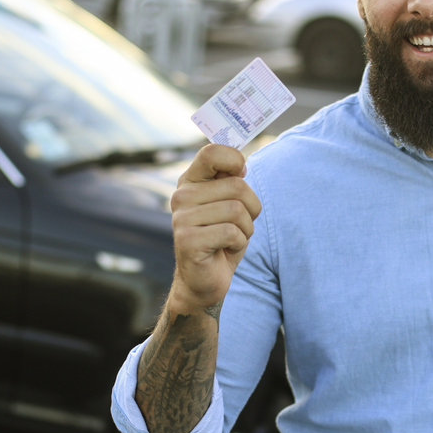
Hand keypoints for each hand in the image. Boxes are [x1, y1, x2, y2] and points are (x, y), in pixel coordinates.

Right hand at [168, 144, 261, 311]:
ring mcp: (181, 218)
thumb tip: (241, 164)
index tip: (240, 175)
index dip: (234, 160)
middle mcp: (181, 196)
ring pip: (237, 210)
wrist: (204, 280)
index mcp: (191, 181)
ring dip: (245, 229)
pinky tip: (225, 250)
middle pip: (237, 185)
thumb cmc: (222, 239)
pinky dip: (239, 244)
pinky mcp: (187, 240)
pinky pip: (232, 232)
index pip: (211, 152)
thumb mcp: (230, 205)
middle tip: (239, 224)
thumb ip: (232, 181)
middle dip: (251, 209)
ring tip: (231, 238)